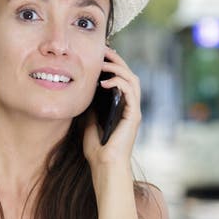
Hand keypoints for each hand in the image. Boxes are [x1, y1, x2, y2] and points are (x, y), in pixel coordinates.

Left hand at [82, 47, 141, 172]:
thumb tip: (85, 95)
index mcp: (122, 109)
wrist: (105, 167)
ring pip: (132, 79)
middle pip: (129, 75)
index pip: (121, 81)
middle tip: (103, 50)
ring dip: (118, 68)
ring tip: (103, 63)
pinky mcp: (133, 115)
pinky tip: (103, 82)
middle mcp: (131, 108)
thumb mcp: (89, 125)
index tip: (100, 57)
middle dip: (117, 61)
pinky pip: (130, 91)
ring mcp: (134, 111)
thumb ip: (91, 110)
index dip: (113, 66)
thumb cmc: (98, 152)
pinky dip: (118, 82)